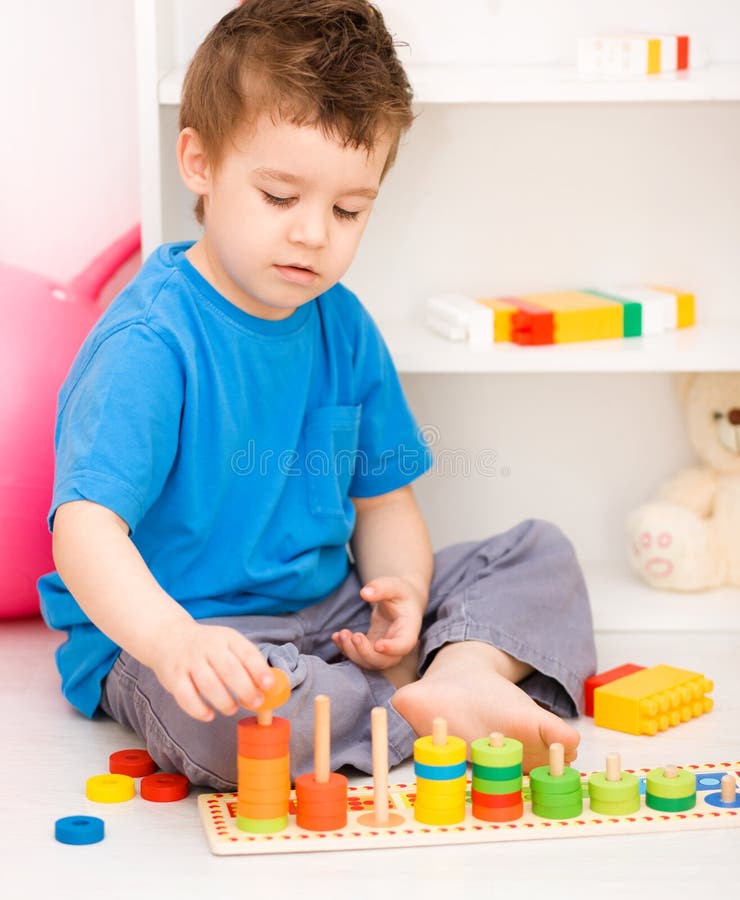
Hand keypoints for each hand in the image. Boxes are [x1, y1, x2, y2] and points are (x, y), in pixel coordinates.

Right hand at [150, 620, 273, 721]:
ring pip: (208, 684)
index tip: (269, 685)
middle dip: (245, 689)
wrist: (169, 636)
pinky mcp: (173, 677)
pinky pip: (185, 696)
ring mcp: (189, 662)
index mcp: (227, 638)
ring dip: (224, 701)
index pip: (246, 652)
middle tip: (255, 703)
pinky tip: (209, 715)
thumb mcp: (228, 644)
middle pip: (229, 669)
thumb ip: (247, 662)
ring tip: (232, 709)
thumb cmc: (208, 646)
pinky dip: (198, 709)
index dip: (259, 670)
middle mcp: (208, 647)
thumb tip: (269, 687)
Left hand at [331, 575, 425, 670]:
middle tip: (354, 635)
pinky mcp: (371, 649)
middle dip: (365, 652)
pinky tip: (336, 636)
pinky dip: (345, 649)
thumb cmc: (400, 593)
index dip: (392, 648)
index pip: (404, 645)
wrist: (400, 601)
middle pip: (384, 661)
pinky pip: (359, 656)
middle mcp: (398, 645)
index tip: (377, 645)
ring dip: (352, 652)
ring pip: (369, 662)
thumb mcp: (394, 586)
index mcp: (408, 629)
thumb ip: (381, 588)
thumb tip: (364, 593)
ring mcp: (384, 650)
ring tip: (341, 633)